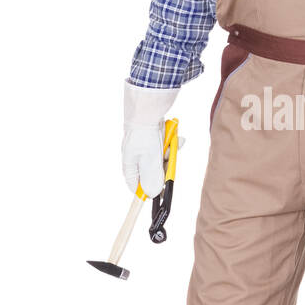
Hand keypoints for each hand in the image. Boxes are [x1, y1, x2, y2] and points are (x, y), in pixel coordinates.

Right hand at [122, 81, 179, 197]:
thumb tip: (153, 193)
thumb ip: (152, 178)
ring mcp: (143, 147)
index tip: (159, 194)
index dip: (147, 191)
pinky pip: (163, 147)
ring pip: (159, 159)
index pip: (135, 185)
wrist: (147, 109)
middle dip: (163, 168)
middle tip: (170, 165)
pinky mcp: (151, 139)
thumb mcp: (151, 161)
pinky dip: (170, 145)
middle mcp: (134, 157)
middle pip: (150, 173)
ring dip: (169, 155)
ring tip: (171, 147)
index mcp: (130, 165)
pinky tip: (175, 139)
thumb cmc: (145, 135)